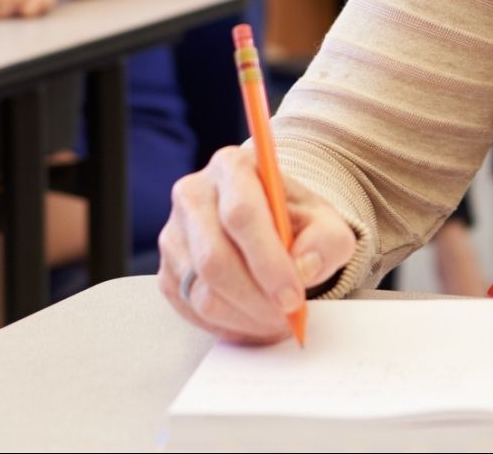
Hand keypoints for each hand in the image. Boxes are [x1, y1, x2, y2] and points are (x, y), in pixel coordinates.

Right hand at [157, 145, 357, 342]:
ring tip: (276, 320)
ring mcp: (173, 235)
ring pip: (201, 292)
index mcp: (232, 167)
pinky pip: (191, 311)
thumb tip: (303, 267)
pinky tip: (253, 319)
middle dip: (256, 298)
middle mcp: (193, 195)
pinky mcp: (166, 272)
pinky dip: (227, 325)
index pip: (241, 215)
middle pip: (214, 258)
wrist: (269, 226)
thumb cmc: (294, 221)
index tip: (292, 297)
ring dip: (245, 316)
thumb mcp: (325, 223)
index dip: (268, 262)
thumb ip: (326, 241)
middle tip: (287, 316)